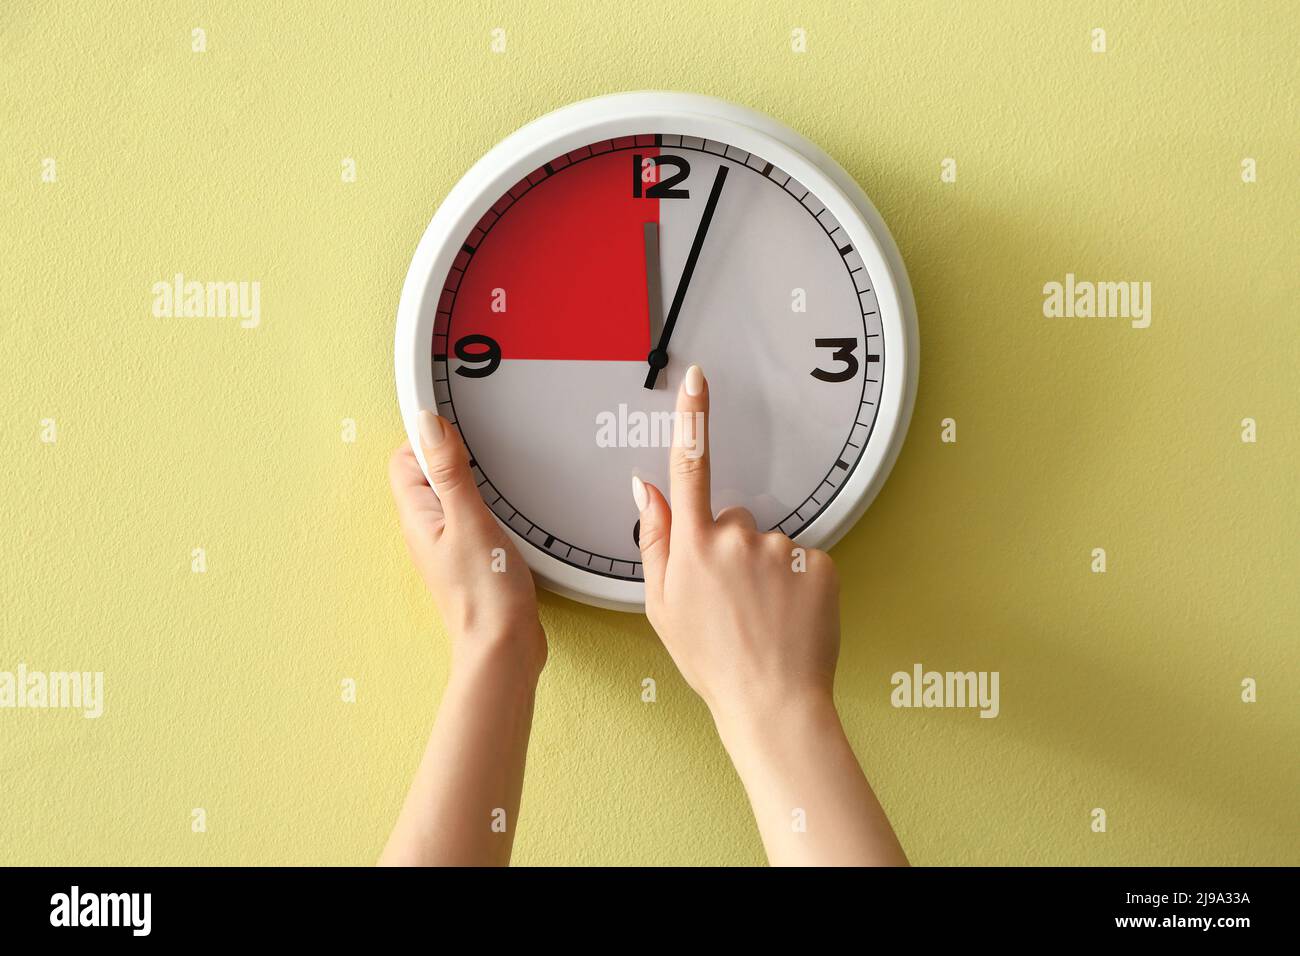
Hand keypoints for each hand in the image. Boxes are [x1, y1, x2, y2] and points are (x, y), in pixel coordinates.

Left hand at [389, 410, 544, 677]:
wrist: (504, 647)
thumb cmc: (486, 592)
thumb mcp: (470, 520)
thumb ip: (449, 471)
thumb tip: (427, 423)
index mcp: (417, 516)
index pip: (404, 458)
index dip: (426, 436)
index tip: (457, 422)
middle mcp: (426, 529)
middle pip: (425, 473)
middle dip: (448, 452)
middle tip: (479, 444)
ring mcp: (447, 544)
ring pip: (449, 495)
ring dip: (468, 478)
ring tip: (493, 470)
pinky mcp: (471, 558)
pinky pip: (469, 516)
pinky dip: (483, 503)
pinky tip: (504, 507)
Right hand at [632, 364, 906, 865]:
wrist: (772, 702)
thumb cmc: (712, 661)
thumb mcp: (661, 606)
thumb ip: (654, 539)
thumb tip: (643, 487)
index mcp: (694, 547)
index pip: (690, 465)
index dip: (693, 417)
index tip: (697, 378)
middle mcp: (738, 538)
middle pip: (733, 519)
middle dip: (731, 549)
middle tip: (731, 602)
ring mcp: (782, 549)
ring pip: (769, 543)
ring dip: (765, 570)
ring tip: (762, 617)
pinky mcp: (820, 562)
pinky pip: (804, 558)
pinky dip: (797, 582)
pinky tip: (789, 616)